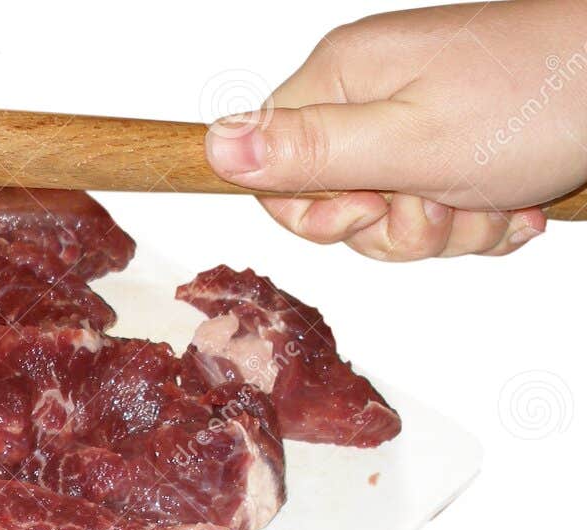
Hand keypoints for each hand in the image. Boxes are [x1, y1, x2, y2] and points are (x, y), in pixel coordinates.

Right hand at [203, 0, 586, 258]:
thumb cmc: (535, 100)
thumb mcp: (407, 142)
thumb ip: (307, 151)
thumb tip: (214, 146)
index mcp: (342, 79)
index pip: (271, 169)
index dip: (314, 212)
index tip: (367, 209)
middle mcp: (371, 92)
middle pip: (333, 201)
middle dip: (393, 227)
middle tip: (441, 204)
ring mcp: (417, 114)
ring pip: (391, 214)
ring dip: (446, 229)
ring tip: (492, 201)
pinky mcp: (458, 138)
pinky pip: (437, 206)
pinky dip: (476, 219)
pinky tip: (513, 203)